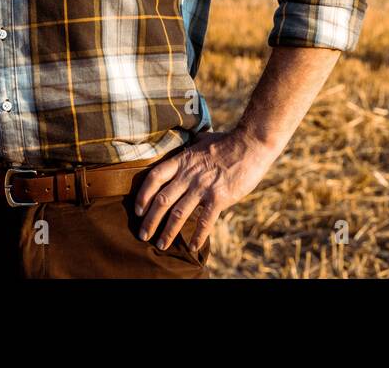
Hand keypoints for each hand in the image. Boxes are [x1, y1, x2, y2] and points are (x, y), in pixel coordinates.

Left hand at [133, 129, 276, 252]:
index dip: (143, 195)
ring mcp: (203, 187)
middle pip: (162, 200)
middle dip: (150, 220)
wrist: (251, 144)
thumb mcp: (202, 141)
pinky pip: (205, 221)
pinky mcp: (219, 197)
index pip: (154, 178)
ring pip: (179, 214)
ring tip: (161, 245)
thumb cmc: (228, 141)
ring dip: (168, 232)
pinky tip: (193, 247)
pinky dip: (197, 236)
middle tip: (142, 234)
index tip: (138, 209)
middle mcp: (188, 175)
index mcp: (182, 161)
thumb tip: (187, 146)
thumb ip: (191, 148)